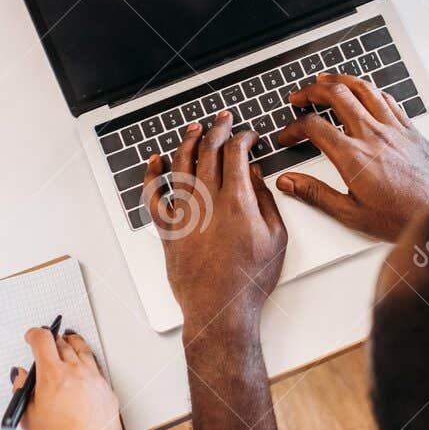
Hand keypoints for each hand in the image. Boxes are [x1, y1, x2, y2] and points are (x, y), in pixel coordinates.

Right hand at [16, 327, 129, 429]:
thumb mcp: (29, 417)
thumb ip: (24, 391)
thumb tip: (21, 378)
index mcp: (53, 375)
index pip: (43, 340)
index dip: (34, 334)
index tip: (31, 336)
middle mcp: (76, 372)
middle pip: (63, 343)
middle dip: (52, 340)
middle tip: (46, 342)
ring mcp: (94, 379)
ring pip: (83, 350)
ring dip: (72, 344)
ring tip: (67, 341)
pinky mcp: (107, 390)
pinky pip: (96, 366)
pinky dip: (87, 361)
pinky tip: (83, 366)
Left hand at [144, 114, 287, 337]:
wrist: (219, 310)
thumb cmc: (249, 280)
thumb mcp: (275, 237)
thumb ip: (265, 200)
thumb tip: (256, 174)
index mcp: (236, 201)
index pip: (236, 153)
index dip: (243, 137)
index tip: (248, 135)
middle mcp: (207, 202)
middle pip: (208, 152)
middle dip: (217, 129)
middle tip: (223, 119)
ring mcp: (184, 214)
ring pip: (181, 165)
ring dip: (187, 141)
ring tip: (193, 128)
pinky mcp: (167, 229)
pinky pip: (154, 196)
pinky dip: (152, 175)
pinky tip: (155, 161)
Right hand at [274, 72, 428, 242]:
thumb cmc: (401, 218)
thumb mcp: (351, 214)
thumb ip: (316, 194)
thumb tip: (289, 182)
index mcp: (354, 157)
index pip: (314, 127)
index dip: (293, 127)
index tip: (288, 135)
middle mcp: (374, 136)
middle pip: (336, 95)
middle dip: (311, 90)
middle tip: (299, 97)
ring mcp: (395, 129)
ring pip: (363, 88)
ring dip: (340, 80)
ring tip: (325, 79)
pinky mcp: (411, 130)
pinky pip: (388, 98)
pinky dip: (369, 89)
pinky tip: (364, 91)